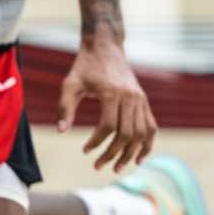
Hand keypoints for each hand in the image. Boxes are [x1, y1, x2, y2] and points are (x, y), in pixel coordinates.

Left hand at [57, 40, 157, 170]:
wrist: (106, 47)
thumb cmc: (85, 66)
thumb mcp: (70, 84)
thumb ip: (65, 107)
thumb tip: (62, 132)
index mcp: (112, 93)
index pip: (109, 127)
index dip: (97, 142)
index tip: (85, 150)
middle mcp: (131, 98)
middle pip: (127, 134)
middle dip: (113, 154)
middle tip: (98, 165)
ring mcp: (140, 99)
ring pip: (142, 134)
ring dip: (131, 154)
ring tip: (118, 168)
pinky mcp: (144, 101)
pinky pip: (151, 127)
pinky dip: (147, 144)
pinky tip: (139, 157)